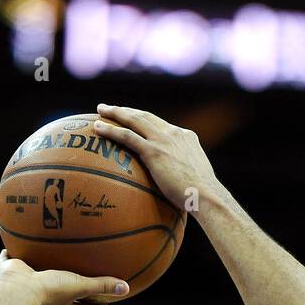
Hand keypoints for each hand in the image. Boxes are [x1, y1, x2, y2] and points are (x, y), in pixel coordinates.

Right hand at [0, 251, 129, 304]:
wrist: (17, 290)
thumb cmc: (49, 291)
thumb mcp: (79, 286)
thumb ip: (101, 286)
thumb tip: (125, 288)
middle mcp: (44, 299)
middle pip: (61, 296)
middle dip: (71, 291)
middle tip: (82, 284)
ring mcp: (27, 287)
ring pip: (37, 278)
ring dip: (43, 271)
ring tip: (48, 261)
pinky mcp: (11, 273)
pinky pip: (10, 262)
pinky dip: (10, 256)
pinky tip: (10, 246)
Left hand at [93, 104, 218, 210]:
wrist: (206, 195)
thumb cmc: (202, 197)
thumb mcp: (195, 181)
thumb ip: (183, 177)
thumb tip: (176, 192)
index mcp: (186, 137)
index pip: (161, 124)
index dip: (145, 120)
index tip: (134, 119)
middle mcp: (174, 133)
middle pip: (145, 116)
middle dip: (127, 110)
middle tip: (111, 108)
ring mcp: (163, 140)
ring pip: (134, 120)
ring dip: (115, 113)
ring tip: (100, 110)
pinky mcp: (153, 151)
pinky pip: (126, 136)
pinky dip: (110, 130)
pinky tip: (97, 129)